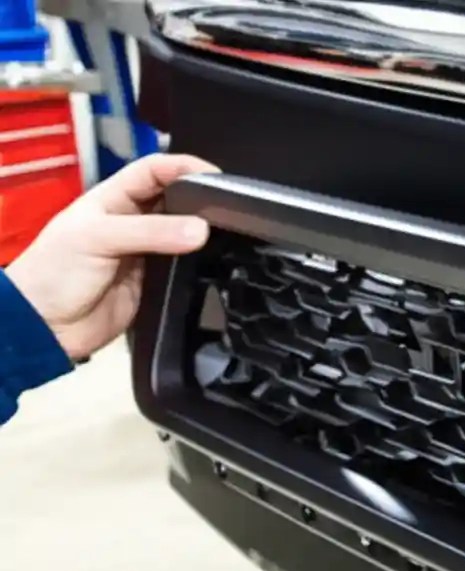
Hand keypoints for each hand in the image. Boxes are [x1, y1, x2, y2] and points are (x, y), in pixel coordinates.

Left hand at [6, 154, 219, 359]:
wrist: (45, 327)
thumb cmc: (57, 271)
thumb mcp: (98, 238)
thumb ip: (151, 232)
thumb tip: (203, 230)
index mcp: (114, 199)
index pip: (153, 170)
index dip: (183, 166)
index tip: (217, 176)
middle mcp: (134, 221)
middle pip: (175, 200)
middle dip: (202, 199)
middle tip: (233, 207)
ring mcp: (147, 253)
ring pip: (185, 234)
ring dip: (206, 233)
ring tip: (236, 232)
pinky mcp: (158, 282)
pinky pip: (186, 268)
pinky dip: (204, 263)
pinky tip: (224, 261)